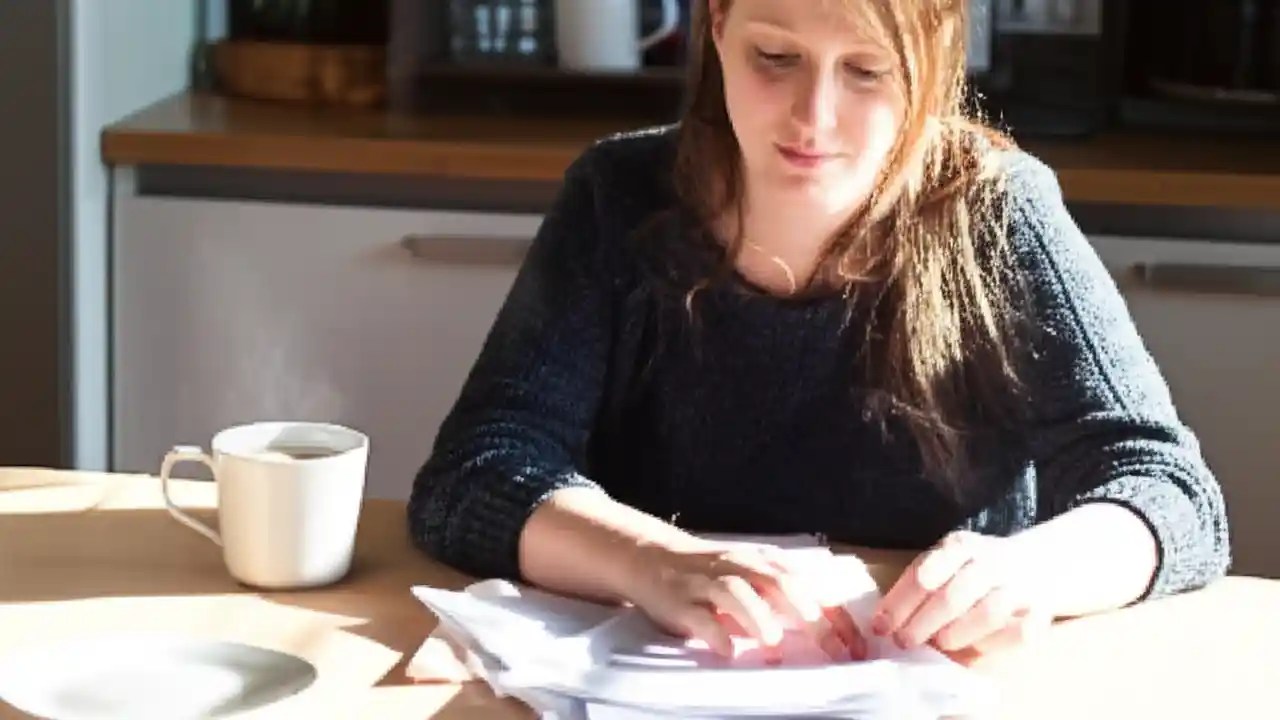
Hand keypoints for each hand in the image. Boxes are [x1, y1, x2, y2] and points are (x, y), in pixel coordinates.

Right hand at [621, 541, 865, 660]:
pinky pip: (699, 616)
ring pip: (737, 593)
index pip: (807, 586)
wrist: (654, 557)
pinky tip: (728, 650)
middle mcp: (738, 567)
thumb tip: (832, 627)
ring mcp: (708, 582)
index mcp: (762, 562)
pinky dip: (714, 633)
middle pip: (779, 585)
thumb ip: (786, 594)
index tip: (855, 646)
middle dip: (807, 616)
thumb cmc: (713, 572)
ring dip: (758, 618)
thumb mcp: (753, 574)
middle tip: (829, 649)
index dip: (833, 616)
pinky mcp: (680, 600)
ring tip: (773, 643)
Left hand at [871, 531, 1050, 659]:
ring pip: (987, 613)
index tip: (881, 627)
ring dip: (957, 634)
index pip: (924, 575)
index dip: (899, 604)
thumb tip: (883, 623)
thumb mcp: (944, 563)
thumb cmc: (973, 570)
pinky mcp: (1040, 612)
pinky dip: (996, 645)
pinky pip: (1020, 633)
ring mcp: (1017, 587)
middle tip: (904, 642)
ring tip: (939, 646)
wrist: (1036, 563)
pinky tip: (976, 653)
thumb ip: (918, 587)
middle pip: (952, 596)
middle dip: (922, 623)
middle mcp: (990, 562)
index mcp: (960, 546)